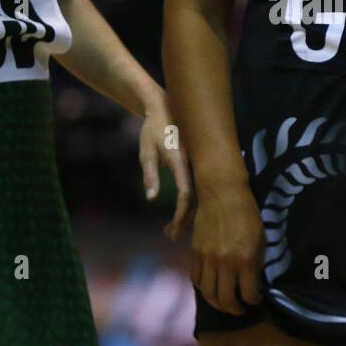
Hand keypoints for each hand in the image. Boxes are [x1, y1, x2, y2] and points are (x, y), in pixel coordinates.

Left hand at [138, 97, 193, 239]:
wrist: (165, 108)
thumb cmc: (152, 130)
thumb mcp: (146, 152)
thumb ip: (150, 175)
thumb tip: (152, 198)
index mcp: (182, 160)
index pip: (186, 192)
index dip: (182, 213)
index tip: (174, 228)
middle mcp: (195, 164)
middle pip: (196, 199)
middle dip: (184, 220)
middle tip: (170, 237)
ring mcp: (198, 165)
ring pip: (198, 196)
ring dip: (186, 215)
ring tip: (170, 231)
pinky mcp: (197, 166)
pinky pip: (197, 189)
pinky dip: (189, 205)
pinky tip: (178, 216)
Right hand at [190, 181, 263, 315]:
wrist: (223, 193)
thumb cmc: (248, 214)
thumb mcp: (261, 239)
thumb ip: (256, 263)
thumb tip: (253, 283)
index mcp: (245, 259)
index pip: (248, 294)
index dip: (253, 301)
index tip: (255, 300)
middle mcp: (224, 263)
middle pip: (225, 300)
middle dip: (234, 310)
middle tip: (240, 309)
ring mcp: (207, 258)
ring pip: (208, 294)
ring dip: (218, 304)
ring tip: (225, 303)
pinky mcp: (195, 252)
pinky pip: (196, 279)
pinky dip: (202, 288)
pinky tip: (211, 287)